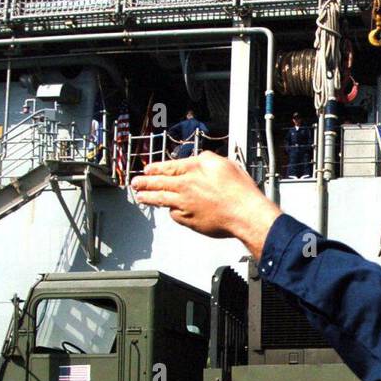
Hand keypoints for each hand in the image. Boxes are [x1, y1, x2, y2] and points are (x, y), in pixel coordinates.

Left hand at [132, 152, 280, 259]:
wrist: (245, 214)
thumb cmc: (239, 191)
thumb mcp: (224, 163)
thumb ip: (206, 160)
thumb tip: (198, 160)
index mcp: (193, 169)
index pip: (168, 167)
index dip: (155, 168)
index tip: (147, 169)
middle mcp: (185, 186)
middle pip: (159, 183)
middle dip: (144, 182)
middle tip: (135, 183)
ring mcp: (185, 204)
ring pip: (161, 200)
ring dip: (148, 197)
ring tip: (141, 197)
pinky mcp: (189, 220)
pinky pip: (175, 215)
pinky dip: (171, 212)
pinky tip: (168, 211)